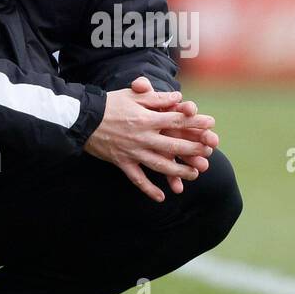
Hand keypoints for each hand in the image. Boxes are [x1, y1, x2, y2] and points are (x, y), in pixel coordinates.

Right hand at [83, 76, 216, 202]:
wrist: (83, 119)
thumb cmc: (109, 104)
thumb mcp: (133, 95)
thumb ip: (157, 98)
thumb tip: (177, 98)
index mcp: (147, 118)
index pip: (176, 120)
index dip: (195, 122)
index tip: (211, 124)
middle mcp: (143, 137)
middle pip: (173, 145)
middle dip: (193, 149)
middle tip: (209, 153)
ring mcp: (133, 152)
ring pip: (160, 165)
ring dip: (178, 171)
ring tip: (194, 174)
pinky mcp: (122, 163)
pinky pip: (138, 179)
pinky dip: (149, 189)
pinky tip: (161, 197)